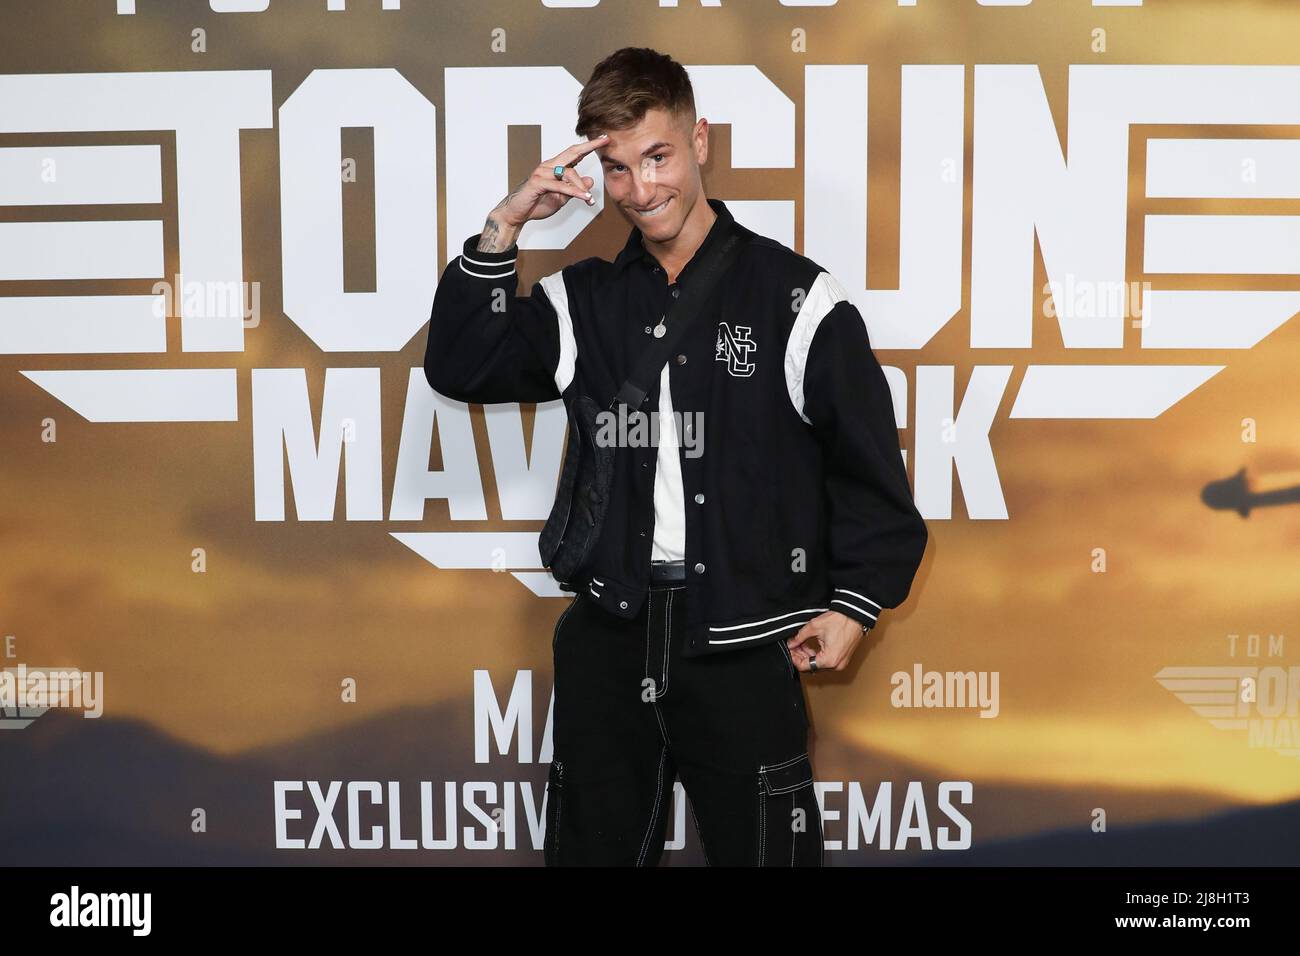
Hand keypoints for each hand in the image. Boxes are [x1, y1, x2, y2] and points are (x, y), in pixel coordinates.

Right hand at [491, 133, 606, 230]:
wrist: (517, 214)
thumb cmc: (537, 204)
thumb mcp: (562, 198)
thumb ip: (575, 189)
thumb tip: (590, 181)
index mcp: (554, 167)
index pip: (574, 153)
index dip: (588, 146)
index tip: (603, 139)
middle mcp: (548, 166)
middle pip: (572, 152)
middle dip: (590, 146)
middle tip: (604, 140)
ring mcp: (542, 173)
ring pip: (569, 173)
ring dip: (581, 187)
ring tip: (589, 199)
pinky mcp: (538, 183)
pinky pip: (560, 185)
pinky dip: (574, 192)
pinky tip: (584, 197)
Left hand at [785, 610, 866, 672]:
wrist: (855, 616)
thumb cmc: (841, 621)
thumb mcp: (814, 627)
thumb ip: (800, 637)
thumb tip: (792, 643)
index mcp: (829, 660)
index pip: (805, 667)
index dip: (794, 658)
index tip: (790, 650)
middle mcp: (836, 665)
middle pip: (811, 667)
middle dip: (800, 656)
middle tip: (794, 645)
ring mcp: (840, 663)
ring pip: (818, 664)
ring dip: (808, 655)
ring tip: (801, 644)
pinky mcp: (842, 659)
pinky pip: (826, 661)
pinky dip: (817, 655)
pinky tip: (810, 646)